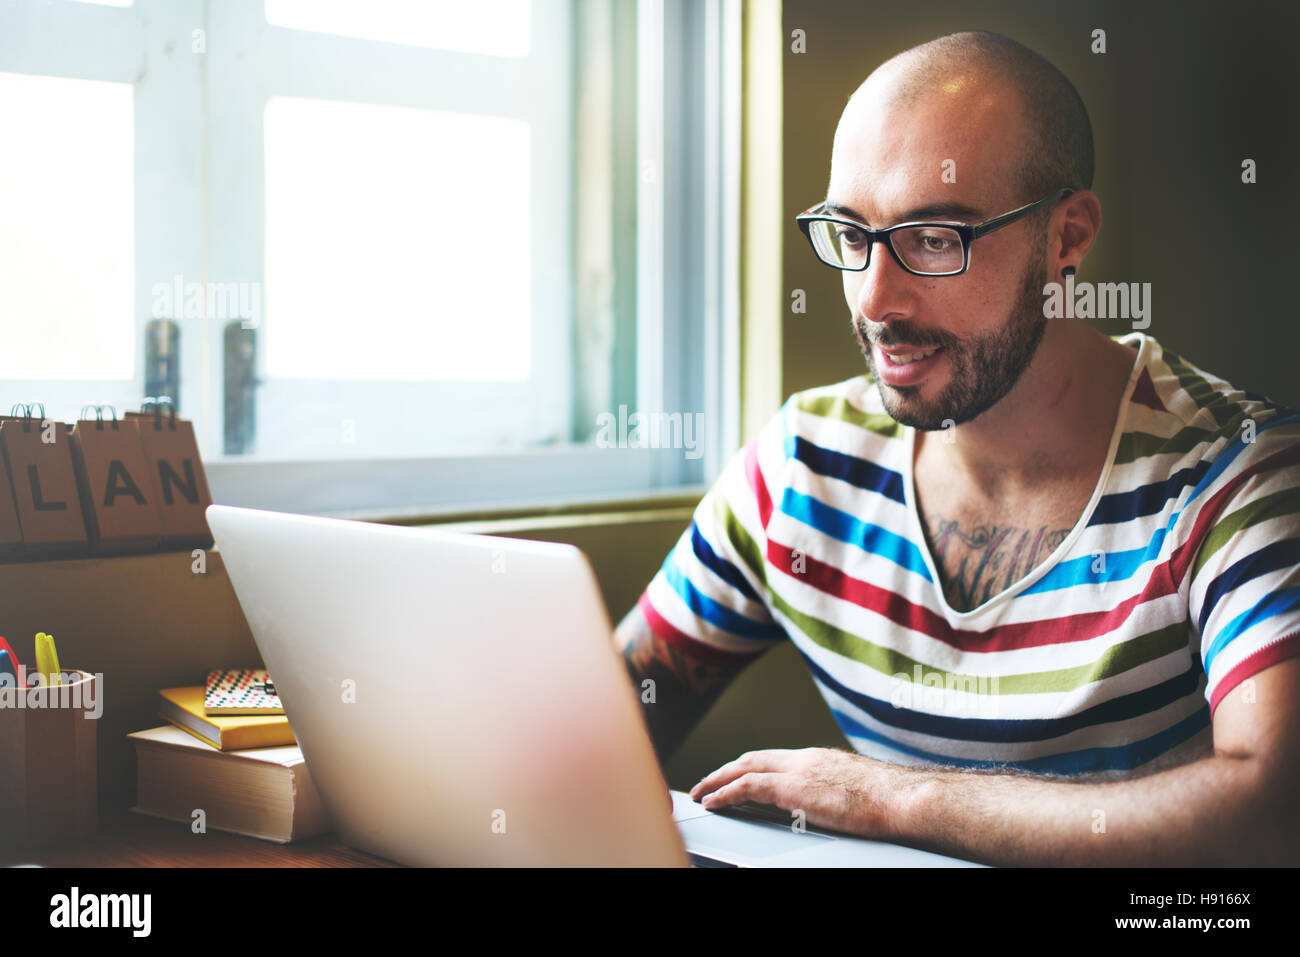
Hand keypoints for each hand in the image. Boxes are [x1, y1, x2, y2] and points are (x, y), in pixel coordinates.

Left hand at [688, 747, 907, 837]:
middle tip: (707, 783)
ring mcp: (798, 770)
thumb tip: (828, 807)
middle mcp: (804, 758)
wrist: (901, 799)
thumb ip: (833, 793)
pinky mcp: (793, 788)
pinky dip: (725, 793)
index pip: (773, 759)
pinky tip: (713, 802)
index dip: (749, 767)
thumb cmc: (889, 801)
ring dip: (718, 780)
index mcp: (818, 759)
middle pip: (753, 758)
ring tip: (700, 793)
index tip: (733, 776)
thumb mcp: (853, 792)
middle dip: (726, 770)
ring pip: (744, 768)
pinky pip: (747, 787)